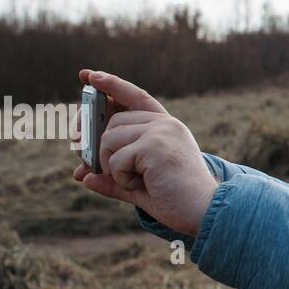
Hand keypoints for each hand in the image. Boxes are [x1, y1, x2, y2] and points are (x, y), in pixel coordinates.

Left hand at [72, 69, 219, 236]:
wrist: (204, 213)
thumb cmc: (176, 201)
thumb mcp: (138, 186)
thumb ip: (112, 178)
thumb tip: (83, 177)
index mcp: (165, 127)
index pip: (134, 97)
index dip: (112, 85)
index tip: (89, 75)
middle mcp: (164, 124)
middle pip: (112, 122)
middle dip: (95, 144)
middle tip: (87, 165)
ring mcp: (161, 131)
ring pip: (108, 138)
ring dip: (110, 165)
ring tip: (132, 181)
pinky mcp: (155, 145)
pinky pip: (116, 158)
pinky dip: (120, 177)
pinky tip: (142, 184)